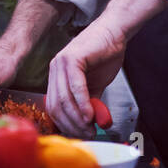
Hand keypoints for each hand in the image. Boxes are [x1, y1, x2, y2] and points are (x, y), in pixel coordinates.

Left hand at [46, 19, 125, 137]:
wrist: (114, 32)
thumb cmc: (105, 55)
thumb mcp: (94, 85)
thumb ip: (89, 103)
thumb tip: (88, 124)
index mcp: (56, 76)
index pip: (53, 107)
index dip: (65, 124)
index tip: (80, 134)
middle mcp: (55, 69)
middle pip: (56, 106)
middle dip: (72, 125)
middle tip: (87, 134)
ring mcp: (61, 63)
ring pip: (64, 98)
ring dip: (77, 118)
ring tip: (90, 127)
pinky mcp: (72, 58)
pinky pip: (75, 87)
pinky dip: (82, 103)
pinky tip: (90, 114)